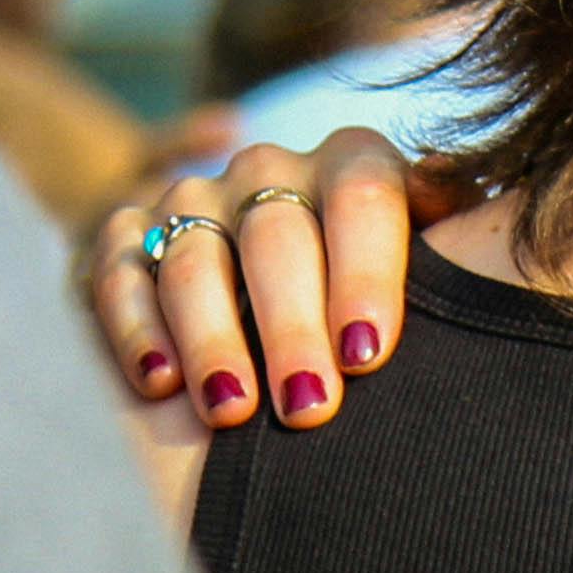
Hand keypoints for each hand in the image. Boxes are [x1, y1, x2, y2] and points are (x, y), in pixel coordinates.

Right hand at [73, 125, 441, 433]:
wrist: (291, 305)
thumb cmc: (380, 299)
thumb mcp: (435, 256)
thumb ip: (452, 220)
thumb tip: (453, 182)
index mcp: (351, 160)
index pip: (362, 196)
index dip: (365, 275)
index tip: (368, 355)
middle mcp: (268, 170)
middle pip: (276, 238)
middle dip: (292, 328)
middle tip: (309, 408)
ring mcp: (190, 200)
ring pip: (195, 261)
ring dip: (215, 340)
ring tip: (235, 412)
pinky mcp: (124, 240)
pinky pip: (119, 276)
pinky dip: (136, 329)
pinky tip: (159, 383)